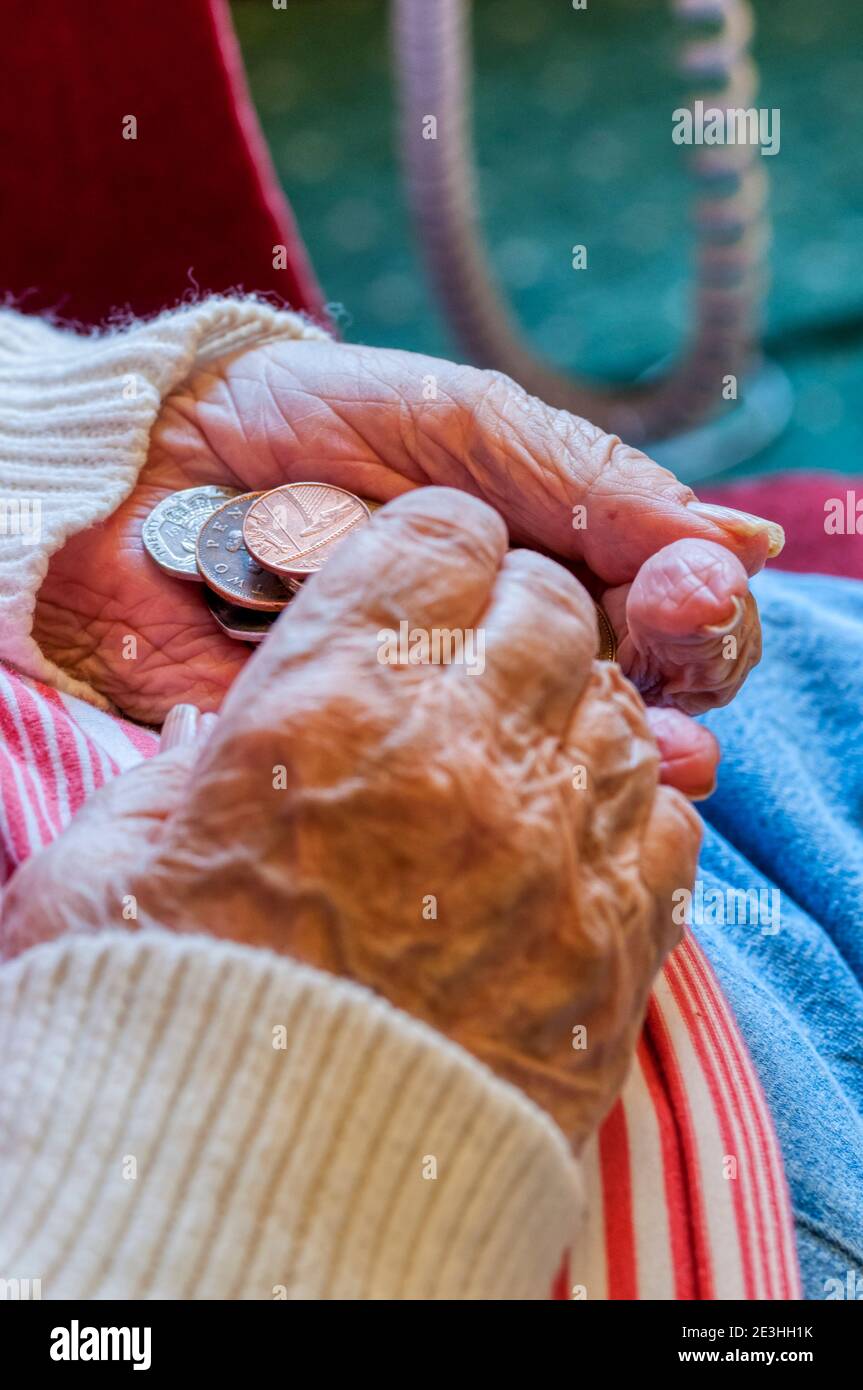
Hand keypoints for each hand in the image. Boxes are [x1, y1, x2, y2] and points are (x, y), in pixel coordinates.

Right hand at [6, 490, 701, 1144]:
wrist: (257, 1204)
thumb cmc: (159, 1029)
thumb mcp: (106, 865)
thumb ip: (176, 768)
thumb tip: (223, 732)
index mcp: (325, 708)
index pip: (439, 537)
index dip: (435, 546)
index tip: (424, 578)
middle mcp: (458, 757)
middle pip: (548, 606)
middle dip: (513, 615)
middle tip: (474, 665)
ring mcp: (554, 851)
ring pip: (619, 705)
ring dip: (573, 713)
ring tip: (517, 761)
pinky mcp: (615, 945)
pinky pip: (668, 821)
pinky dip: (628, 812)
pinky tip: (567, 842)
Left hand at [33, 338, 780, 792]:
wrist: (151, 474)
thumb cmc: (307, 426)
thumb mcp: (465, 426)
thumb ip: (592, 487)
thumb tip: (741, 546)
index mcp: (551, 563)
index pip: (673, 612)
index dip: (701, 612)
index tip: (683, 592)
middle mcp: (516, 647)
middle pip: (646, 694)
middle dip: (683, 684)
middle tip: (666, 653)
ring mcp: (453, 710)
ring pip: (574, 762)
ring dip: (628, 758)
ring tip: (646, 749)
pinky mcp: (381, 764)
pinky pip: (466, 803)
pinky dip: (521, 801)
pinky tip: (546, 789)